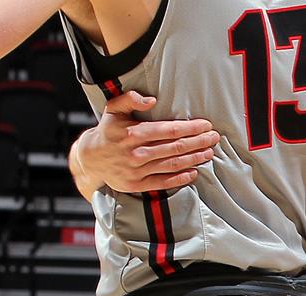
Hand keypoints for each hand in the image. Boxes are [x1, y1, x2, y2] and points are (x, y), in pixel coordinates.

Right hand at [73, 92, 218, 193]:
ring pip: (172, 164)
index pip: (169, 130)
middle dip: (198, 142)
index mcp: (132, 133)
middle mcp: (136, 153)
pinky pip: (163, 182)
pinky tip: (194, 172)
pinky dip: (181, 178)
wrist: (90, 158)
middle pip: (175, 148)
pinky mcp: (137, 185)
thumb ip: (130, 99)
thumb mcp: (114, 110)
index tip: (206, 126)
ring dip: (194, 159)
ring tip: (209, 153)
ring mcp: (137, 170)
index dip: (190, 128)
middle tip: (214, 138)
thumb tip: (151, 100)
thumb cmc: (107, 131)